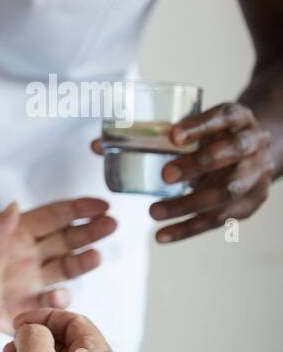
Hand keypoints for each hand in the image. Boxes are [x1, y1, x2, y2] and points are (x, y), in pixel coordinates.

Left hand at [0, 199, 116, 332]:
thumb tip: (15, 206)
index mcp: (7, 236)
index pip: (49, 218)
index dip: (75, 209)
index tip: (101, 202)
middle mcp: (20, 259)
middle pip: (63, 240)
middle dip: (88, 231)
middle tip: (111, 225)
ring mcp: (22, 286)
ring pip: (63, 270)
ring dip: (81, 262)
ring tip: (96, 256)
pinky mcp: (20, 314)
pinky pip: (49, 306)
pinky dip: (58, 301)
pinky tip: (59, 297)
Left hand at [90, 102, 273, 242]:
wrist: (252, 151)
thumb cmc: (211, 136)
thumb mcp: (193, 126)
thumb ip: (149, 134)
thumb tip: (95, 146)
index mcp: (236, 118)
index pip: (223, 116)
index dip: (200, 126)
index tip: (173, 135)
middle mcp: (253, 143)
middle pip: (232, 152)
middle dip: (198, 165)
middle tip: (165, 176)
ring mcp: (256, 174)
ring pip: (227, 192)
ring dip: (189, 204)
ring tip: (154, 212)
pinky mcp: (250, 203)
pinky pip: (221, 219)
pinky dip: (189, 228)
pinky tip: (163, 235)